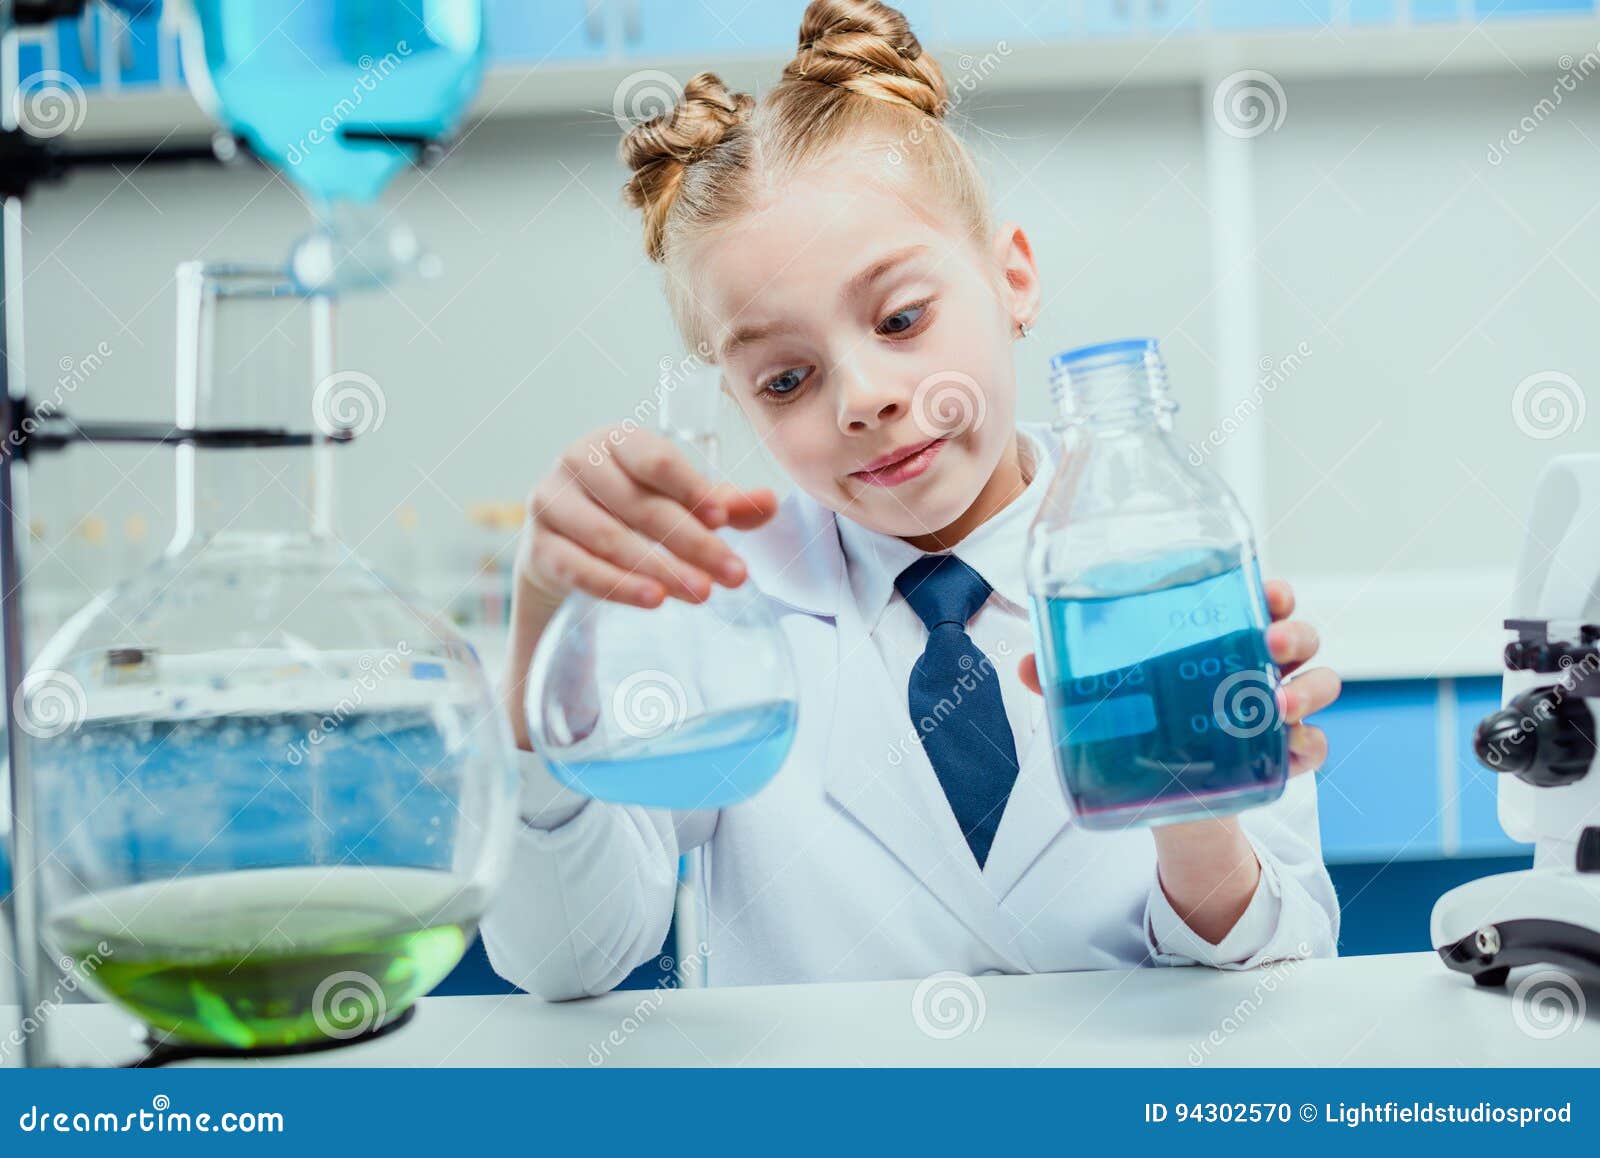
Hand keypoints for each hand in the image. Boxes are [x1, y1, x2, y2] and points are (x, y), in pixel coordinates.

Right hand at [518, 424, 778, 610]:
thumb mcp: (677, 502)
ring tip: (702, 593)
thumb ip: (722, 503)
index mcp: (616, 440)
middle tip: (734, 576)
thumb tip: (771, 502)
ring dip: (660, 569)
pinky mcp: (538, 547)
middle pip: (640, 505)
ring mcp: (551, 503)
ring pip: (611, 539)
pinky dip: (619, 586)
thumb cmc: (629, 510)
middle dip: (692, 543)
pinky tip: (654, 600)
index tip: (724, 519)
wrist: (564, 544)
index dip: (691, 488)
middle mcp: (577, 463)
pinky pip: (579, 569)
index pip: (656, 460)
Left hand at [1015, 578, 1341, 775]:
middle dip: (1297, 633)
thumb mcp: (1111, 699)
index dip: (1276, 592)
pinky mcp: (1280, 759)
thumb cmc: (1146, 723)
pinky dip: (1308, 748)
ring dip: (1310, 689)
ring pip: (1321, 685)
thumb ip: (1070, 680)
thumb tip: (1023, 663)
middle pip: (1301, 636)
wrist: (1169, 796)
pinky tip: (1290, 753)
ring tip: (1279, 702)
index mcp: (1225, 639)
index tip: (1271, 590)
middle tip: (1272, 641)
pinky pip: (1313, 749)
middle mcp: (1261, 668)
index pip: (1263, 603)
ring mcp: (1276, 712)